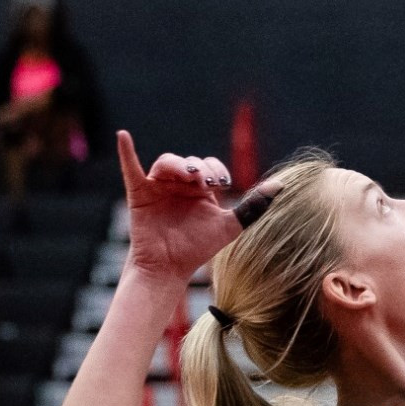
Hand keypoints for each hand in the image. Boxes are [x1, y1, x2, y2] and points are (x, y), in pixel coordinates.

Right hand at [116, 130, 243, 282]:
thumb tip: (281, 186)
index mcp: (200, 189)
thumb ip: (253, 206)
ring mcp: (158, 187)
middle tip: (207, 182)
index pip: (209, 166)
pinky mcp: (139, 193)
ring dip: (179, 165)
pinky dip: (126, 152)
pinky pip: (131, 168)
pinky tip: (123, 137)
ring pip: (167, 163)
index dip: (215, 169)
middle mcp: (179, 184)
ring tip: (189, 176)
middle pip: (189, 162)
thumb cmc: (197, 248)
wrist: (170, 268)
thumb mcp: (230, 225)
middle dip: (199, 168)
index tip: (221, 184)